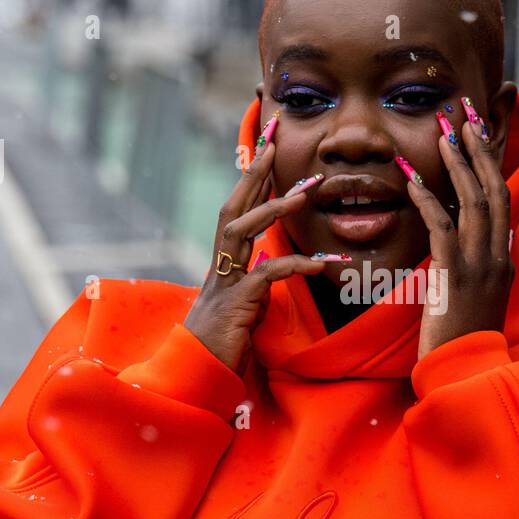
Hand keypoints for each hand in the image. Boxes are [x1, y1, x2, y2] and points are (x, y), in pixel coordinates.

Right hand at [182, 127, 332, 371]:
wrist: (198, 376)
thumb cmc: (223, 343)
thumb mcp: (247, 305)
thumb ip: (258, 282)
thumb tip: (274, 266)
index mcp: (225, 263)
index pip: (239, 211)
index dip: (253, 180)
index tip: (269, 151)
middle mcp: (221, 265)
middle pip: (234, 207)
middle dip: (254, 174)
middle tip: (274, 143)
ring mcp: (224, 282)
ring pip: (241, 230)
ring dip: (272, 208)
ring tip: (304, 193)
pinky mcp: (236, 304)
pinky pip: (266, 275)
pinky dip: (293, 265)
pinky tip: (321, 262)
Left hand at [405, 98, 512, 359]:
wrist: (467, 376)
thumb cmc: (463, 343)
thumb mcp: (475, 300)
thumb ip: (473, 268)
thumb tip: (461, 244)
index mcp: (503, 260)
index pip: (502, 199)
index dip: (492, 163)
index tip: (480, 132)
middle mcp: (498, 257)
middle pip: (493, 190)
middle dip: (480, 150)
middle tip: (463, 116)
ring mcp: (481, 266)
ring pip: (473, 202)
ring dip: (457, 164)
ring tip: (442, 134)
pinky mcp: (456, 277)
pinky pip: (443, 229)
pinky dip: (428, 201)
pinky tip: (412, 180)